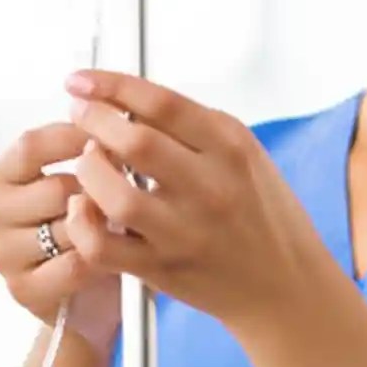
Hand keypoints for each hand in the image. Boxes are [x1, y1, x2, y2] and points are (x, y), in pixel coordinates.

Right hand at [0, 123, 120, 354]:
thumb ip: (90, 154)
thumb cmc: (88, 229)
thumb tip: (118, 124)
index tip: (109, 141)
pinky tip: (109, 260)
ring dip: (100, 230)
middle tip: (118, 202)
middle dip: (97, 193)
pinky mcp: (22, 288)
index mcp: (3, 177)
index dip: (74, 139)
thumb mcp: (83, 182)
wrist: (88, 297)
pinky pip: (74, 264)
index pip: (31, 145)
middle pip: (56, 188)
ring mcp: (2, 253)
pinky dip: (100, 261)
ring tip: (114, 233)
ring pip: (67, 227)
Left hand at [64, 71, 331, 328]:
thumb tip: (130, 102)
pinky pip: (103, 246)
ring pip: (113, 193)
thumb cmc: (264, 217)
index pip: (163, 103)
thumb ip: (195, 130)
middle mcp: (211, 188)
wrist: (286, 285)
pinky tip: (85, 208)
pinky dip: (83, 223)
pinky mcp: (164, 269)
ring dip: (88, 170)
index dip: (112, 85)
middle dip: (93, 120)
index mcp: (233, 149)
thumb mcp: (247, 157)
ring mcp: (185, 231)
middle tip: (80, 114)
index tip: (83, 81)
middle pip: (134, 141)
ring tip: (88, 161)